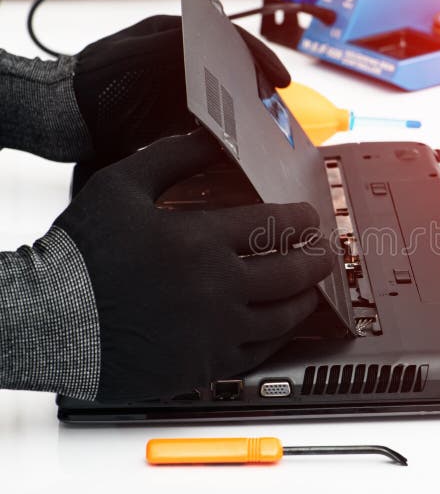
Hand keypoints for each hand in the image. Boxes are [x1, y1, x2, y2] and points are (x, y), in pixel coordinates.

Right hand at [55, 129, 331, 400]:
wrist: (49, 318)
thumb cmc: (80, 254)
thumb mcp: (122, 185)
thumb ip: (173, 157)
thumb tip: (209, 138)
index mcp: (200, 240)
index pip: (272, 226)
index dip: (300, 220)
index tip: (308, 219)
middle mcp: (216, 288)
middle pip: (290, 273)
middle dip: (317, 259)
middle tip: (325, 253)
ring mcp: (213, 332)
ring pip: (282, 317)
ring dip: (304, 299)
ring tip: (311, 289)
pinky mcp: (203, 366)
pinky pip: (257, 353)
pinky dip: (276, 337)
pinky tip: (279, 326)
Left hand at [73, 15, 289, 168]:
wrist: (67, 114)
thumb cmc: (98, 78)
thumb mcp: (139, 53)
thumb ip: (176, 44)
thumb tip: (216, 35)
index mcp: (177, 38)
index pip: (230, 41)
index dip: (260, 58)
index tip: (281, 81)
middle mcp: (184, 62)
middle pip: (235, 71)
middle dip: (261, 89)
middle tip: (281, 112)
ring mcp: (182, 91)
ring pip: (229, 98)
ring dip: (250, 114)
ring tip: (271, 132)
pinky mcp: (177, 118)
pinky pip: (213, 123)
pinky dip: (230, 134)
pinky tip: (244, 148)